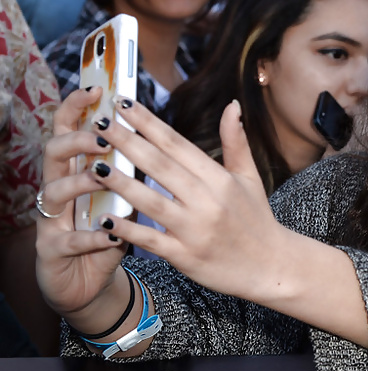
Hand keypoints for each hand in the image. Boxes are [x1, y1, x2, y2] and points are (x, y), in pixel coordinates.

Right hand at [35, 88, 127, 323]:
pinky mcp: (52, 252)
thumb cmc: (113, 234)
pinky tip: (113, 233)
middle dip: (75, 139)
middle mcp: (59, 190)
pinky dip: (92, 236)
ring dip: (80, 182)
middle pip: (53, 153)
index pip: (71, 131)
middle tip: (102, 136)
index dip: (77, 108)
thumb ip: (137, 169)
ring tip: (103, 176)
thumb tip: (158, 135)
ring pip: (53, 192)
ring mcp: (51, 221)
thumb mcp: (127, 198)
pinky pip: (68, 240)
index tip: (97, 89)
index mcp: (78, 172)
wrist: (92, 285)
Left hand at [87, 98, 287, 301]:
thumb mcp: (250, 177)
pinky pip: (151, 240)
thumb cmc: (256, 218)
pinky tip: (103, 220)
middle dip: (127, 143)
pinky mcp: (185, 256)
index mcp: (220, 179)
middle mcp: (207, 201)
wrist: (270, 266)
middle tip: (100, 123)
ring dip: (121, 183)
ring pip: (151, 202)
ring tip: (94, 165)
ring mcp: (195, 230)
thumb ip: (236, 142)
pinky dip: (127, 230)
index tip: (124, 104)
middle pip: (160, 166)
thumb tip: (232, 105)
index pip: (178, 144)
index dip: (149, 123)